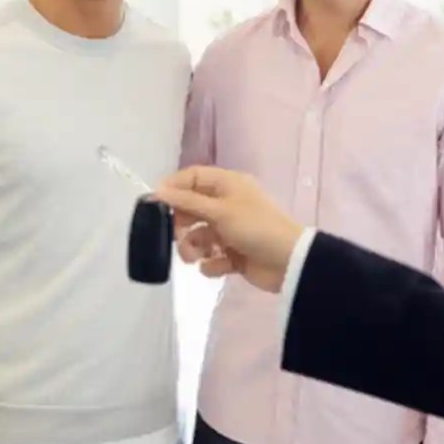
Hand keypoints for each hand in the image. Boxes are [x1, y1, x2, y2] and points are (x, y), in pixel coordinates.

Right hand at [154, 166, 303, 292]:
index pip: (192, 177)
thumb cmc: (255, 227)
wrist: (289, 262)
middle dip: (181, 224)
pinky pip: (212, 257)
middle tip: (175, 237)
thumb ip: (187, 201)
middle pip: (192, 208)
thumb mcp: (219, 211)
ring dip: (193, 248)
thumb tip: (158, 190)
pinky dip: (211, 263)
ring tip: (195, 258)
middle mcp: (227, 204)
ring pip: (199, 235)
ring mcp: (231, 230)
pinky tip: (218, 266)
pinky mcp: (234, 254)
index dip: (173, 188)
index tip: (155, 203)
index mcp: (228, 185)